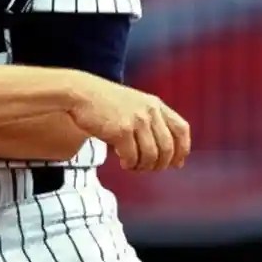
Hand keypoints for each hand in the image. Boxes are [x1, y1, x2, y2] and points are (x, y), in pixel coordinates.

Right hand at [66, 73, 190, 171]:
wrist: (79, 93)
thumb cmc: (104, 103)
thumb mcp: (133, 104)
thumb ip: (150, 122)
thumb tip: (169, 154)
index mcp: (155, 104)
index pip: (181, 130)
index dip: (182, 149)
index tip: (175, 163)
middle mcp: (149, 112)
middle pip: (168, 148)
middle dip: (160, 164)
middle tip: (148, 168)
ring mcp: (136, 121)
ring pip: (151, 156)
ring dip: (143, 166)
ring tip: (133, 166)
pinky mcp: (120, 130)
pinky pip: (132, 156)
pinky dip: (130, 164)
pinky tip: (123, 162)